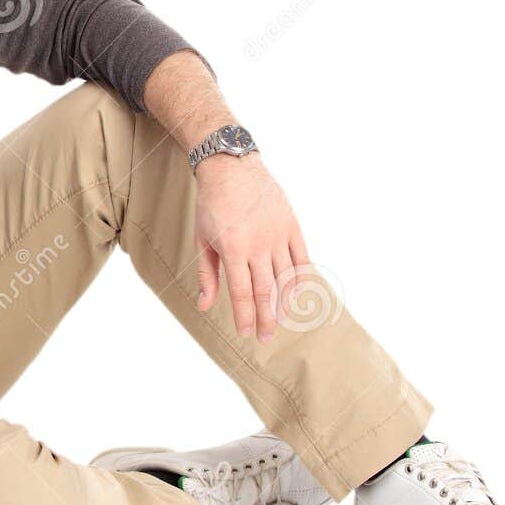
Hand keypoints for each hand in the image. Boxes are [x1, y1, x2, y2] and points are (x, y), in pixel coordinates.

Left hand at [192, 153, 310, 342]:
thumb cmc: (212, 206)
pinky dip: (300, 280)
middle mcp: (259, 244)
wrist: (232, 167)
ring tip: (280, 321)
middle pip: (266, 291)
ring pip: (286, 278)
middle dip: (266, 318)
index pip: (242, 293)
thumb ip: (207, 275)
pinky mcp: (292, 226)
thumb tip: (206, 307)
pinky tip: (296, 296)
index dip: (245, 316)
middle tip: (265, 337)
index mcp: (233, 248)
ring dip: (284, 304)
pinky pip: (302, 259)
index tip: (246, 333)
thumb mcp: (202, 240)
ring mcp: (278, 234)